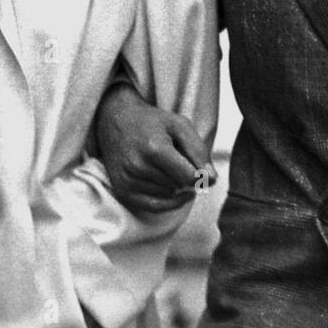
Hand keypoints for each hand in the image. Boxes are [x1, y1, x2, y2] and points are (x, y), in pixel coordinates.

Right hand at [94, 82, 215, 212]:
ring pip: (168, 196)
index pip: (189, 177)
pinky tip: (174, 190)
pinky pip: (154, 207)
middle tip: (175, 158)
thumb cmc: (153, 123)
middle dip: (184, 175)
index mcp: (154, 149)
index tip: (202, 168)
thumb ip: (199, 151)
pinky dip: (168, 201)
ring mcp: (128, 180)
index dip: (201, 175)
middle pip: (179, 186)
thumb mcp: (180, 125)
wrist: (115, 121)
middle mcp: (138, 167)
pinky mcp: (122, 190)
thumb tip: (211, 180)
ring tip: (164, 165)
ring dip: (173, 185)